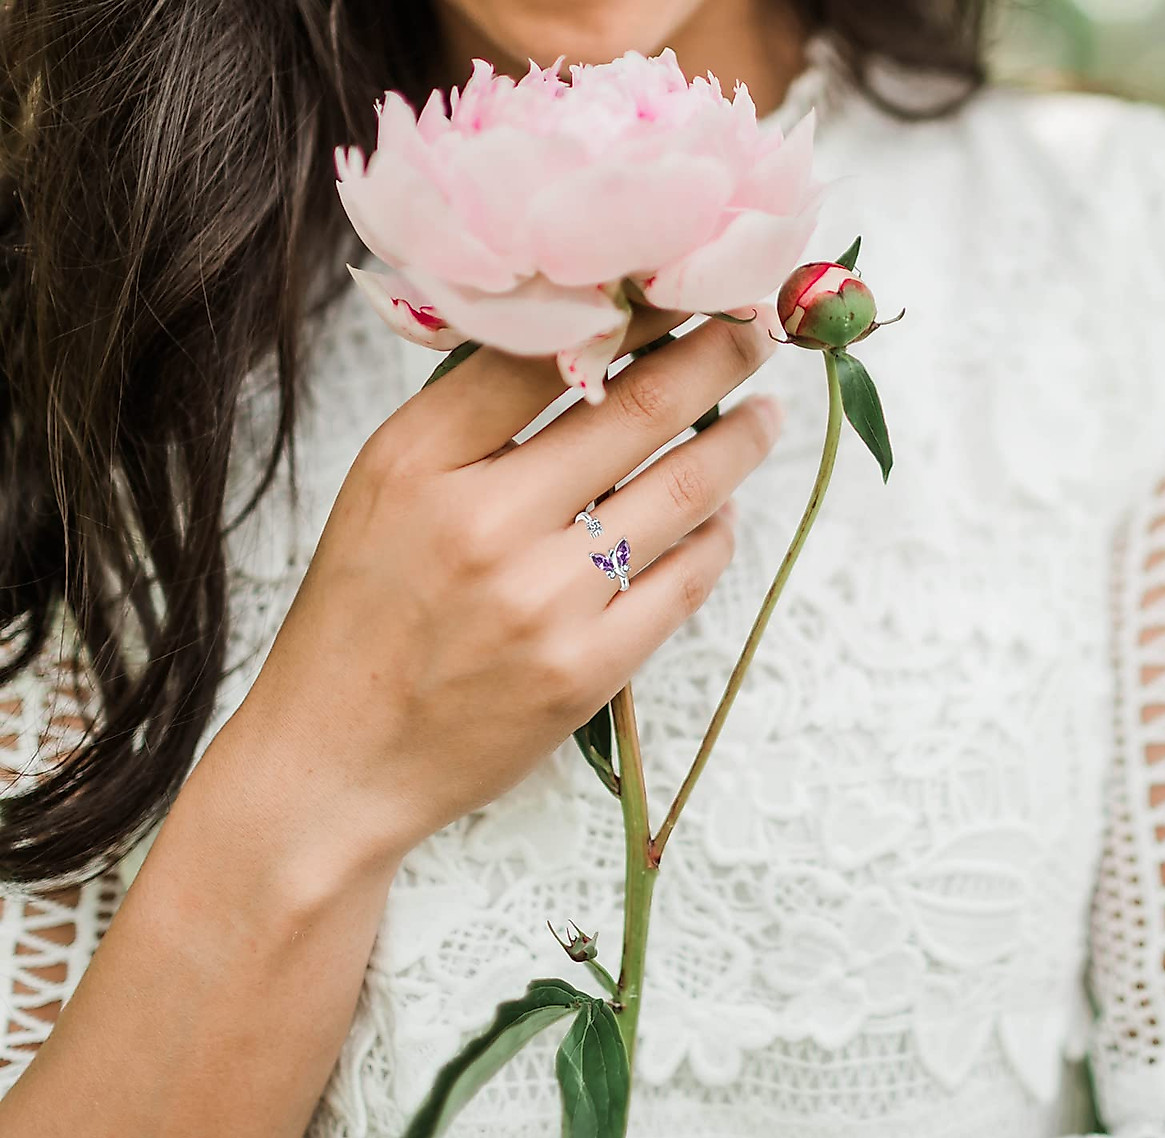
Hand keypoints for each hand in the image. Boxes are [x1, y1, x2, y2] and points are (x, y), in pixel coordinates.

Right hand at [230, 306, 782, 864]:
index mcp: (419, 462)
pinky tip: (721, 517)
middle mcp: (483, 523)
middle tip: (755, 333)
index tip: (680, 288)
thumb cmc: (359, 618)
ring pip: (681, 492)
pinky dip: (716, 537)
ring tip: (762, 420)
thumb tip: (584, 351)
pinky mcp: (585, 672)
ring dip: (738, 444)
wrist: (339, 760)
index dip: (634, 310)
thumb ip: (467, 419)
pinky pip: (684, 582)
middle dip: (716, 358)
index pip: (547, 352)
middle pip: (636, 410)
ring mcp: (542, 602)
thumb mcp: (383, 492)